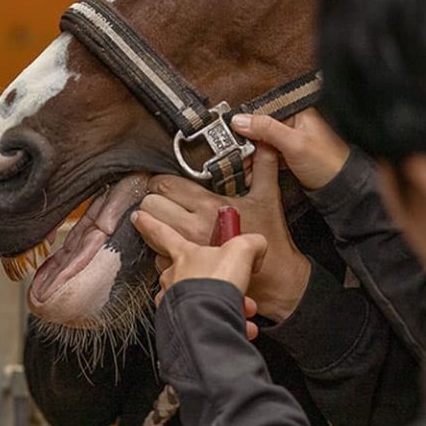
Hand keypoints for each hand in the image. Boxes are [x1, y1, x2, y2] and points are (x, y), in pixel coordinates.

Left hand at [133, 210, 264, 339]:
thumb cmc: (215, 284)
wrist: (208, 321)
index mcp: (184, 256)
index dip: (150, 223)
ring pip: (199, 300)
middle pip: (186, 272)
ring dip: (223, 303)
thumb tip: (256, 244)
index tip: (137, 217)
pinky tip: (241, 327)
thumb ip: (249, 243)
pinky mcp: (181, 325)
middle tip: (230, 283)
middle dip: (213, 279)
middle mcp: (174, 279)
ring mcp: (175, 303)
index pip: (162, 233)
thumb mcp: (240, 251)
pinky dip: (225, 323)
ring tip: (243, 308)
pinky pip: (204, 322)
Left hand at [141, 144, 311, 321]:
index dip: (160, 182)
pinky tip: (175, 247)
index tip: (164, 184)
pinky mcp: (181, 276)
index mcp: (208, 207)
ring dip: (153, 226)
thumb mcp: (268, 198)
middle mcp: (192, 229)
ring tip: (166, 221)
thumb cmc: (273, 241)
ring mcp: (185, 254)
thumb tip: (264, 142)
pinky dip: (161, 252)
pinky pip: (156, 258)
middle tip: (162, 201)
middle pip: (150, 206)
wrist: (278, 282)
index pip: (165, 186)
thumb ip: (263, 167)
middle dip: (153, 202)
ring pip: (148, 233)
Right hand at [231, 108, 349, 190]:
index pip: (262, 111)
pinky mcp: (288, 153)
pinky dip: (258, 162)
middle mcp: (292, 123)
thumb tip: (239, 119)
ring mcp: (289, 139)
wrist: (342, 189)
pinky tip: (252, 169)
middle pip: (259, 128)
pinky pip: (266, 154)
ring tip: (244, 165)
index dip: (245, 124)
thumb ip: (266, 129)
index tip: (232, 136)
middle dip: (247, 143)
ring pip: (260, 142)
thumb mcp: (293, 143)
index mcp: (297, 112)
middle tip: (238, 156)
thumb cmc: (328, 163)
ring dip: (250, 155)